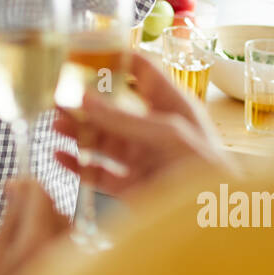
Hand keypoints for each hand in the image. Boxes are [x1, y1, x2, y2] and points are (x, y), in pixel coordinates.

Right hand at [0, 178, 69, 274]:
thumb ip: (9, 221)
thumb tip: (16, 185)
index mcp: (35, 246)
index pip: (41, 196)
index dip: (28, 185)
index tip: (15, 184)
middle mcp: (62, 255)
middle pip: (57, 211)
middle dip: (37, 208)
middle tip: (16, 215)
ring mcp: (74, 269)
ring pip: (67, 231)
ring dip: (47, 229)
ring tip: (23, 249)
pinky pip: (72, 252)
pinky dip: (56, 250)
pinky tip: (38, 267)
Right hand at [53, 50, 237, 195]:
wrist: (218, 222)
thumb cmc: (207, 172)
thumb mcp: (169, 135)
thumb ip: (125, 119)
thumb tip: (85, 99)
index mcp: (172, 106)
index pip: (142, 71)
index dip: (114, 59)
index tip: (84, 51)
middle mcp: (155, 130)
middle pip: (113, 107)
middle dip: (85, 100)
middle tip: (59, 92)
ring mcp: (141, 158)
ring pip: (101, 139)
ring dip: (77, 130)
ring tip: (55, 122)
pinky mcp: (130, 187)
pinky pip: (97, 172)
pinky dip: (77, 163)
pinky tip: (59, 155)